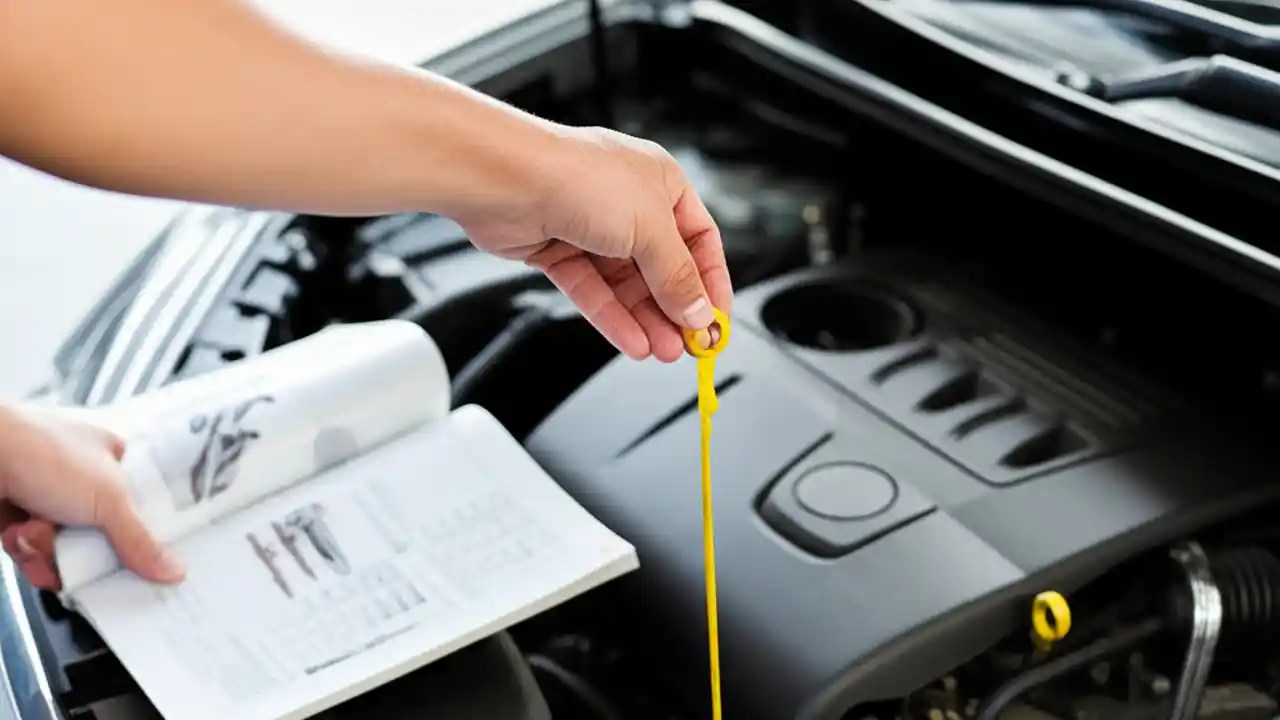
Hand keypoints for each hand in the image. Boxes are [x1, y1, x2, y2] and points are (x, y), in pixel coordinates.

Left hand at [0, 404, 184, 590]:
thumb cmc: (42, 452)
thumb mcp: (108, 498)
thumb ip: (139, 540)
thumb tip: (172, 570)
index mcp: (112, 457)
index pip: (143, 502)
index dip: (149, 532)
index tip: (155, 560)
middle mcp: (80, 476)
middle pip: (105, 533)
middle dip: (91, 550)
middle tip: (93, 558)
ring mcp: (47, 498)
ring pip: (68, 547)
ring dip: (52, 550)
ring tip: (39, 533)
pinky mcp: (18, 519)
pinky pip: (35, 552)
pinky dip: (27, 553)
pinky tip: (22, 541)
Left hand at [455, 126, 732, 362]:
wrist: (507, 180)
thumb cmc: (579, 177)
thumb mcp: (651, 229)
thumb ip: (678, 277)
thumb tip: (700, 312)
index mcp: (660, 181)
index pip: (699, 239)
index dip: (711, 281)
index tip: (717, 318)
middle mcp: (627, 202)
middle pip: (662, 266)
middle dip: (676, 308)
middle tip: (691, 344)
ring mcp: (590, 226)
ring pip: (626, 285)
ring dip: (647, 320)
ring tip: (664, 352)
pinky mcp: (558, 250)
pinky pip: (594, 291)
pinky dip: (613, 318)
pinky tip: (633, 342)